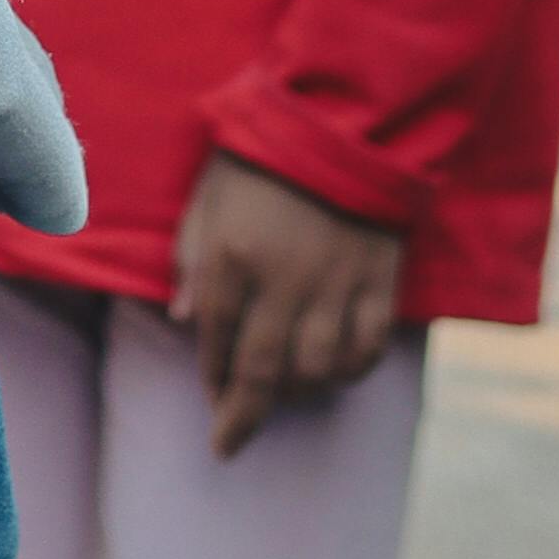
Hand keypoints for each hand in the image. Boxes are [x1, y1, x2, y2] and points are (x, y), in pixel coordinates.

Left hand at [173, 154, 406, 458]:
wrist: (344, 116)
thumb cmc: (263, 151)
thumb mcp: (209, 192)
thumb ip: (191, 256)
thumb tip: (179, 320)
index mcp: (234, 253)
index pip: (215, 335)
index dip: (210, 374)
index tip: (210, 398)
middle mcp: (284, 280)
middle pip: (263, 371)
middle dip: (242, 414)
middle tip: (229, 442)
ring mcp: (336, 285)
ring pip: (316, 370)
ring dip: (294, 394)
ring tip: (282, 398)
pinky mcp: (379, 281)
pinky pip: (366, 348)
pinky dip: (349, 372)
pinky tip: (334, 374)